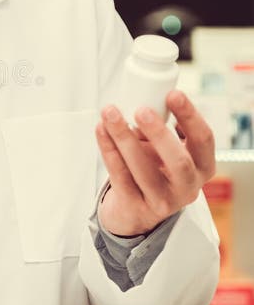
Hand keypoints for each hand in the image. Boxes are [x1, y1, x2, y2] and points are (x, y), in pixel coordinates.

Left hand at [95, 90, 215, 237]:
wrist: (135, 210)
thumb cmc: (154, 169)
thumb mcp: (164, 150)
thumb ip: (158, 128)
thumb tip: (141, 96)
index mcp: (202, 166)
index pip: (203, 139)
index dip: (190, 116)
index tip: (172, 94)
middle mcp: (187, 187)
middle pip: (179, 162)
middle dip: (159, 133)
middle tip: (141, 110)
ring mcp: (162, 201)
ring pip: (142, 169)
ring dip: (123, 138)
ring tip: (110, 114)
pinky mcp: (136, 207)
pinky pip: (119, 175)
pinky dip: (108, 149)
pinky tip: (101, 129)